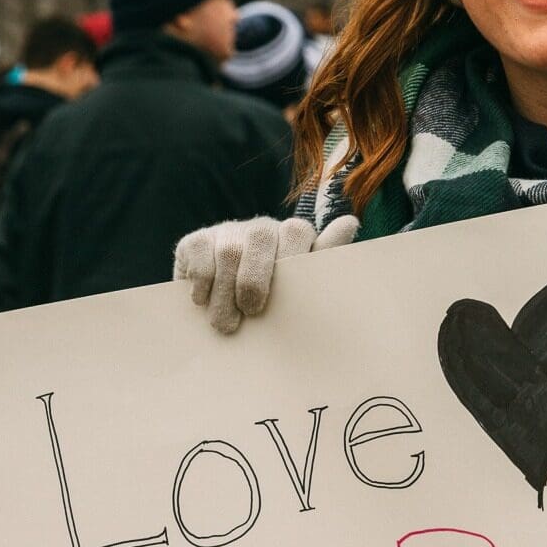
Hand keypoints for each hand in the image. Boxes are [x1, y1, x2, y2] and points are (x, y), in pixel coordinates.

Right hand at [174, 215, 358, 334]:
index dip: (292, 258)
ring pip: (228, 252)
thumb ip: (325, 258)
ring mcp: (227, 232)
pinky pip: (199, 253)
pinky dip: (201, 281)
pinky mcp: (196, 240)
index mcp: (292, 237)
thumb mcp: (301, 286)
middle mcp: (260, 229)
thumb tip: (350, 222)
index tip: (286, 291)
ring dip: (225, 293)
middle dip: (254, 279)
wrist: (223, 304)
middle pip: (260, 237)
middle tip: (251, 313)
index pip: (297, 231)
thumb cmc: (274, 299)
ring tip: (225, 323)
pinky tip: (203, 300)